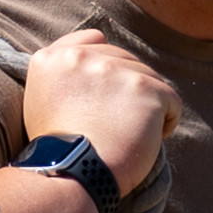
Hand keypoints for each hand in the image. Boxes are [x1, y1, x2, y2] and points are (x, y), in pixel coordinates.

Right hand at [18, 29, 178, 192]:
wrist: (73, 174)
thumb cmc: (60, 150)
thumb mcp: (41, 101)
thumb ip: (65, 70)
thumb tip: (100, 38)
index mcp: (54, 58)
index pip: (96, 42)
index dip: (109, 70)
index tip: (107, 99)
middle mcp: (83, 57)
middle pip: (126, 61)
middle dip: (128, 92)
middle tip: (117, 126)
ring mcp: (116, 70)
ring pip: (150, 79)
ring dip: (147, 108)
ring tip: (130, 136)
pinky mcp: (146, 89)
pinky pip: (172, 100)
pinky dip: (166, 123)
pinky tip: (149, 141)